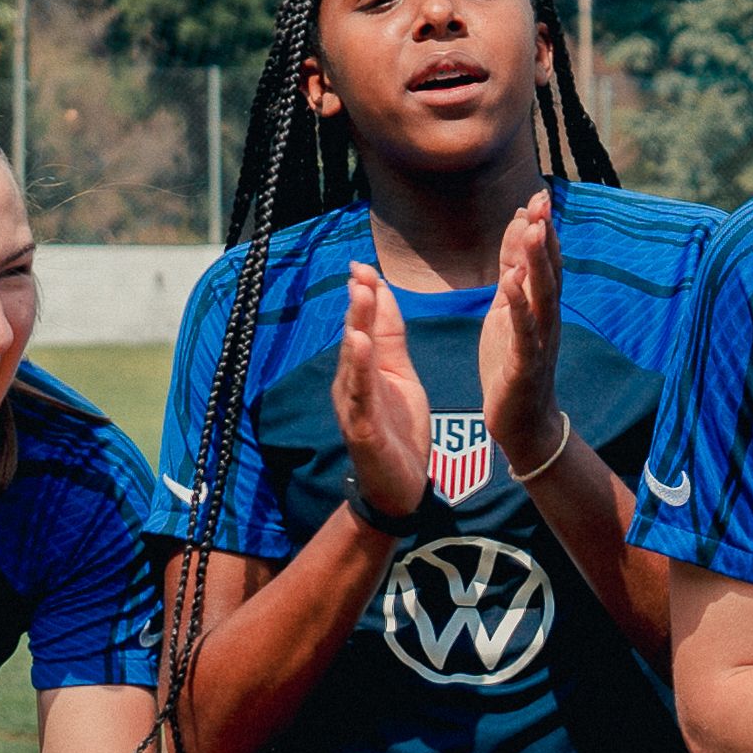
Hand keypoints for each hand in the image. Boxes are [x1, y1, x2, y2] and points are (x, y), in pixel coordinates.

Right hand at [333, 264, 436, 528]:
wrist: (400, 487)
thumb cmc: (397, 430)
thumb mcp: (399, 375)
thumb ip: (390, 338)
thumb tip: (382, 292)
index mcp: (363, 369)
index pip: (363, 325)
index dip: (365, 295)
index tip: (363, 265)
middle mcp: (352, 383)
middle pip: (354, 336)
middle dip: (358, 303)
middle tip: (360, 271)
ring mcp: (354, 406)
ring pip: (353, 362)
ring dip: (356, 327)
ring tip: (360, 296)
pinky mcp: (362, 429)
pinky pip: (360, 396)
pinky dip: (358, 370)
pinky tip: (359, 346)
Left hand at [480, 195, 571, 481]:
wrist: (522, 422)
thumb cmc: (513, 364)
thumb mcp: (508, 310)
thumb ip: (514, 271)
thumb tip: (519, 228)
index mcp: (539, 306)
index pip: (543, 260)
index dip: (541, 228)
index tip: (536, 195)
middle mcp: (547, 319)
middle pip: (549, 271)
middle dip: (545, 236)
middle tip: (541, 200)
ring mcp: (540, 341)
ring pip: (542, 295)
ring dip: (539, 262)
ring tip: (535, 230)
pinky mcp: (526, 364)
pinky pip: (524, 331)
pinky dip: (518, 306)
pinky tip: (511, 283)